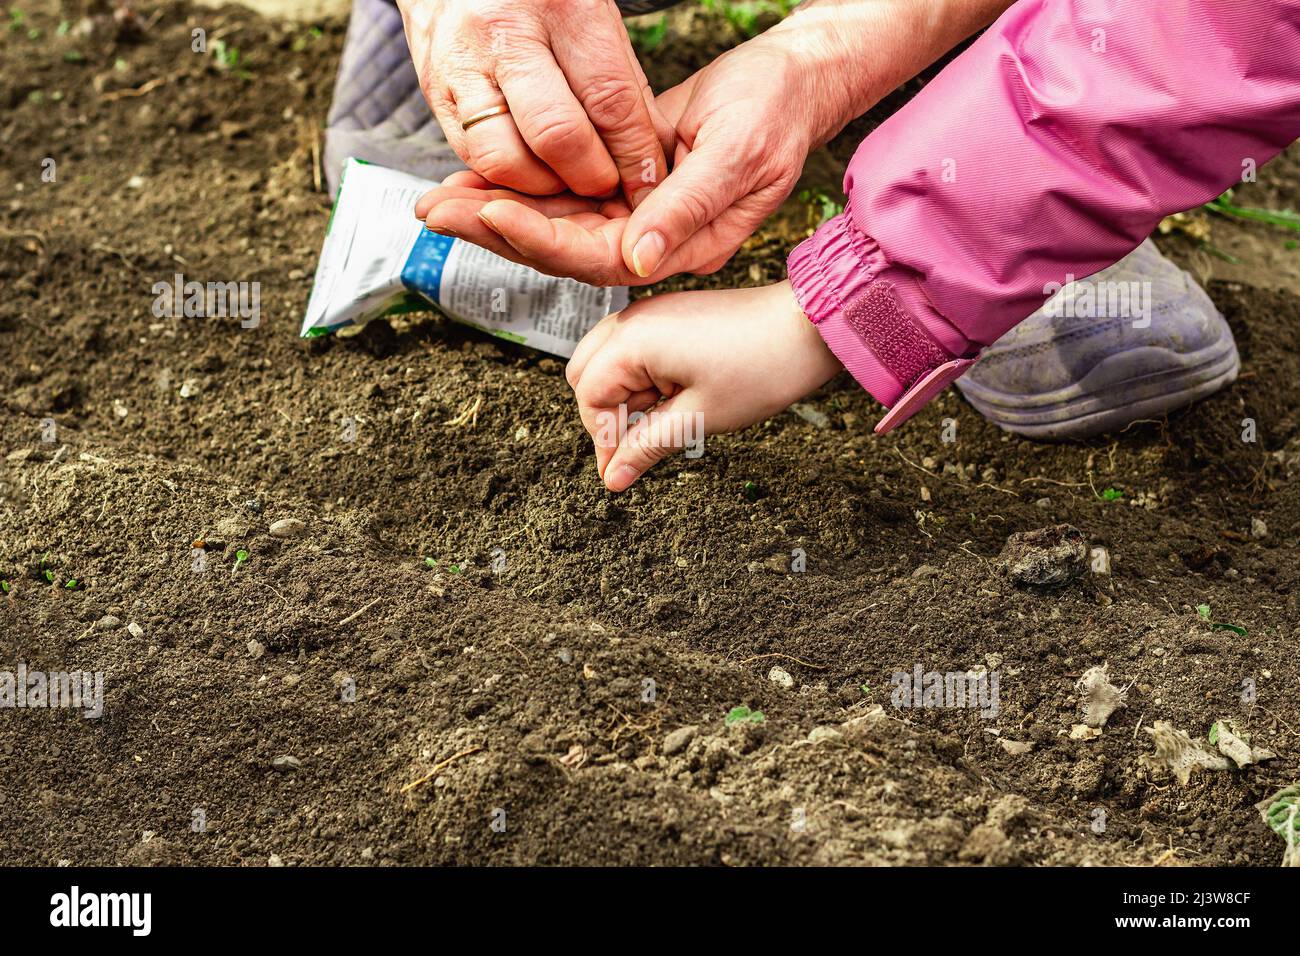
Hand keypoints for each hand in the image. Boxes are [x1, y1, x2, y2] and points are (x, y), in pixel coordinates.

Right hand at [396, 0, 671, 200]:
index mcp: (562, 7)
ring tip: (566, 179)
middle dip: (590, 178)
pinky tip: (531, 170)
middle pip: (556, 136)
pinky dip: (509, 178)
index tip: (648, 184)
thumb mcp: (592, 19)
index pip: (608, 99)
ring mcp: (463, 66)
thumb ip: (622, 86)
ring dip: (544, 187)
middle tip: (607, 188)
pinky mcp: (436, 94)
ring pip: (506, 160)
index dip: (634, 155)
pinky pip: (474, 158)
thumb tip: (650, 160)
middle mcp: (505, 35)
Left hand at [414, 26, 844, 283]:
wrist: (794, 82)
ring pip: (558, 224)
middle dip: (497, 231)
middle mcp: (654, 241)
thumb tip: (634, 259)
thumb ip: (687, 210)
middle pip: (564, 248)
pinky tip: (482, 181)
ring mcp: (639, 216)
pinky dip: (524, 187)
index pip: (599, 257)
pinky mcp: (628, 187)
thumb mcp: (739, 154)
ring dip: (499, 213)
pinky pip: (567, 196)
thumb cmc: (776, 112)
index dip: (542, 240)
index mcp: (685, 244)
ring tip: (441, 201)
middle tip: (435, 213)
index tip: (490, 214)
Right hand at [565, 281, 842, 491]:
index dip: (604, 439)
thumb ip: (646, 447)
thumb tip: (613, 477)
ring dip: (624, 395)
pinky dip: (641, 376)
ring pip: (607, 360)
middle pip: (586, 374)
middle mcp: (634, 319)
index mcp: (633, 341)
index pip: (591, 397)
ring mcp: (652, 312)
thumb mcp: (699, 418)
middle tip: (641, 443)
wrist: (808, 327)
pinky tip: (673, 395)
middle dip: (606, 414)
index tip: (622, 469)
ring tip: (665, 417)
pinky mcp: (670, 315)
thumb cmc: (762, 366)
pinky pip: (634, 348)